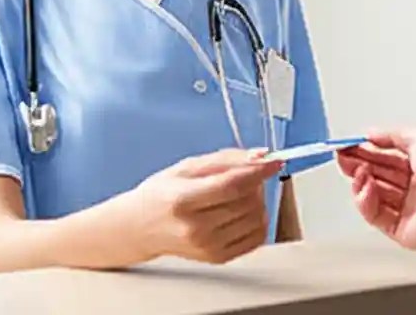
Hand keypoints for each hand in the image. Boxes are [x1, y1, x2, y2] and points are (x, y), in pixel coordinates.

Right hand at [130, 148, 282, 263]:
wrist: (141, 228)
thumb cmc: (161, 194)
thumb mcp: (186, 167)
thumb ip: (226, 159)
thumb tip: (260, 156)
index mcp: (183, 200)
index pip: (232, 185)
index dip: (258, 171)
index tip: (274, 161)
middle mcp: (195, 228)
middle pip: (247, 201)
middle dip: (255, 183)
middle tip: (244, 175)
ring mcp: (208, 247)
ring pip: (256, 218)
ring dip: (257, 201)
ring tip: (239, 194)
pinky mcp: (218, 258)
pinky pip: (257, 237)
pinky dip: (258, 220)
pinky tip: (242, 212)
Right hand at [337, 126, 415, 251]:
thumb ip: (390, 134)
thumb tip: (370, 134)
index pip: (387, 157)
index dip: (366, 150)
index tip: (347, 145)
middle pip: (378, 175)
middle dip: (358, 164)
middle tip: (342, 156)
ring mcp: (408, 209)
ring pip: (373, 196)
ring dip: (360, 182)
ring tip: (356, 171)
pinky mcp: (402, 229)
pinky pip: (375, 215)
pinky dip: (365, 201)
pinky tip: (364, 187)